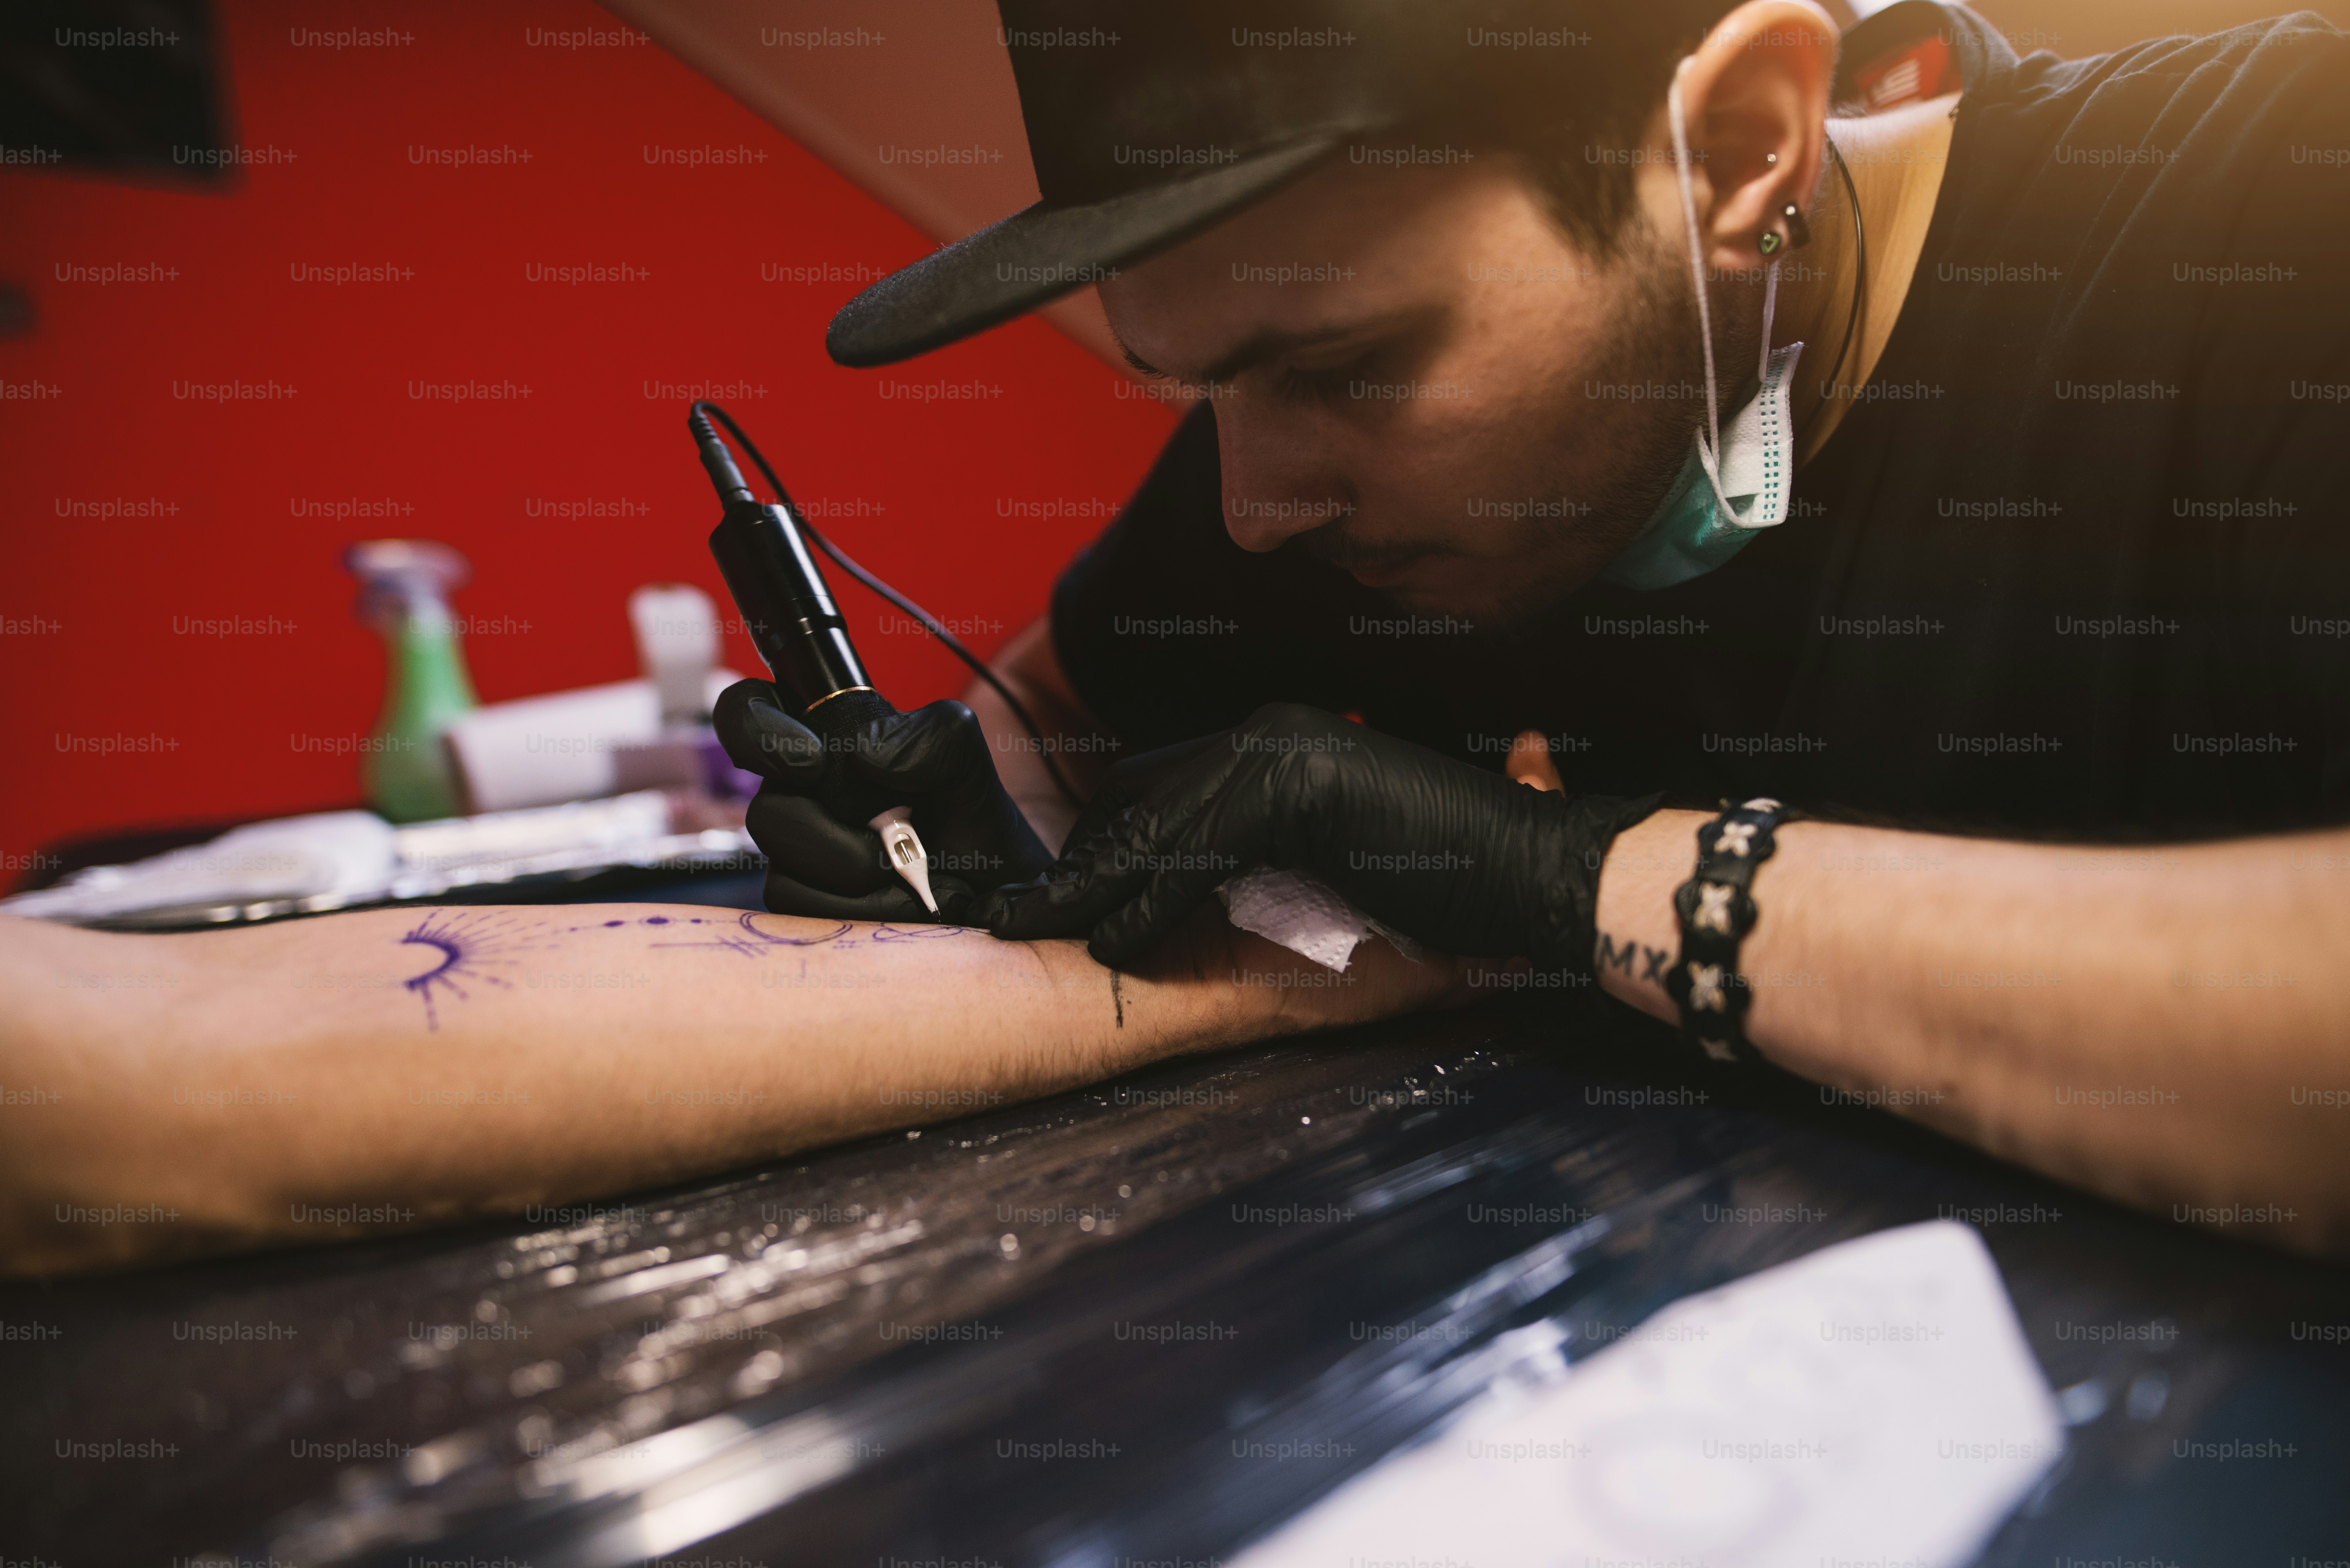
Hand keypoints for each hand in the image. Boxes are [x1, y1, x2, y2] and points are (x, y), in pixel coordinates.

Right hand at [714, 680, 1054, 921]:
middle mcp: (798, 795)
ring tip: (910, 871)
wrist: (999, 886)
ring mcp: (797, 851)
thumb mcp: (963, 756)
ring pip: (782, 864)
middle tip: (882, 833)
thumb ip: (926, 737)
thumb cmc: (970, 812)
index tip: (813, 761)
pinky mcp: (807, 901)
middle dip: (827, 830)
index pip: (748, 712)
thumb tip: (864, 754)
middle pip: (765, 809)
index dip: (755, 730)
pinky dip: (860, 907)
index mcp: (822, 740)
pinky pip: (802, 906)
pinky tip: (902, 900)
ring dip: (854, 869)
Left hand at [973, 702, 1658, 967]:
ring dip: (1092, 889)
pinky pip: (1198, 856)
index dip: (1105, 844)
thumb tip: (1208, 873)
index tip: (1060, 892)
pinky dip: (1150, 904)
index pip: (1162, 788)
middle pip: (1145, 801)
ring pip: (1158, 828)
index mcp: (1280, 741)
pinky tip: (1112, 944)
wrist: (1531, 867)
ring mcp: (1285, 756)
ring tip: (1034, 934)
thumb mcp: (1334, 849)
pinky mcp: (1298, 796)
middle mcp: (1273, 734)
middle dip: (1078, 863)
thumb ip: (1270, 846)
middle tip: (1016, 913)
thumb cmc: (1448, 872)